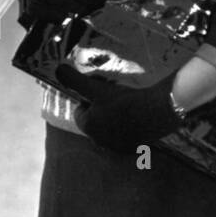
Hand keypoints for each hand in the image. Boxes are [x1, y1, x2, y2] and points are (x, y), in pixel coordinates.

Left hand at [55, 67, 182, 153]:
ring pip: (110, 124)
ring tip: (128, 101)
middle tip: (116, 92)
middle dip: (102, 104)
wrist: (158, 112)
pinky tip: (138, 112)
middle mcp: (100, 141)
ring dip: (115, 113)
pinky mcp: (134, 146)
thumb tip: (57, 70)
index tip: (103, 88)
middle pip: (95, 118)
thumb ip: (75, 80)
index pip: (81, 110)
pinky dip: (129, 123)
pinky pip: (125, 132)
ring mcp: (118, 146)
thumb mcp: (96, 88)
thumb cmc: (124, 100)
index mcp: (88, 128)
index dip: (90, 96)